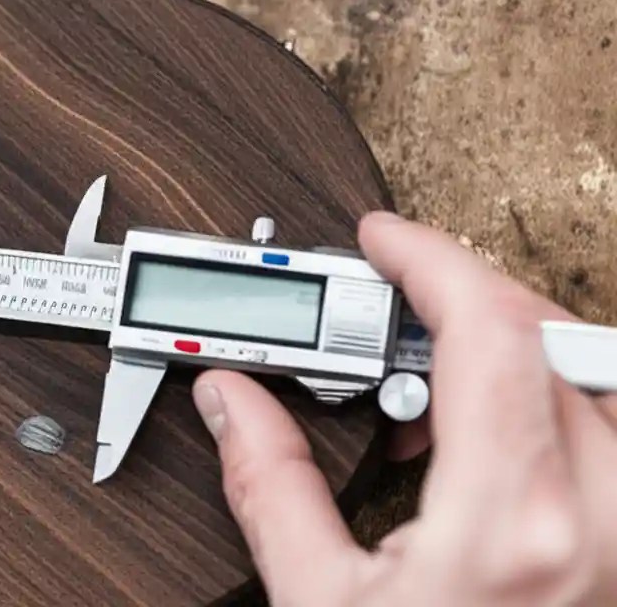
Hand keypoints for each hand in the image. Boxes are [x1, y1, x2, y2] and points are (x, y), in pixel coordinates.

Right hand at [192, 212, 616, 605]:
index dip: (431, 258)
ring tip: (438, 384)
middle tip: (395, 305)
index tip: (384, 241)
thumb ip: (271, 487)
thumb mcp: (320, 606)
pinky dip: (552, 404)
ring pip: (597, 380)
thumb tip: (233, 402)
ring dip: (517, 349)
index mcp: (512, 527)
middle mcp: (599, 523)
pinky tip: (491, 443)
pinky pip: (611, 437)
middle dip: (467, 296)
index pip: (489, 331)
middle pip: (551, 337)